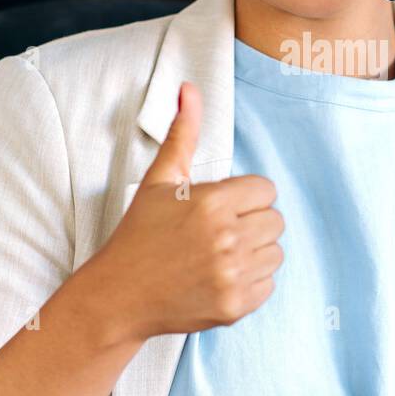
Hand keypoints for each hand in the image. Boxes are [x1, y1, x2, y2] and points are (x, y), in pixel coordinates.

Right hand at [78, 81, 284, 344]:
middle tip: (220, 231)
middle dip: (252, 222)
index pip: (266, 189)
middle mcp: (227, 238)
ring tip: (221, 254)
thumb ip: (182, 134)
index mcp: (213, 202)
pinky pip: (268, 284)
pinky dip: (251, 282)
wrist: (119, 296)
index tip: (222, 207)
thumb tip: (189, 89)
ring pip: (275, 252)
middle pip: (275, 220)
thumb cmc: (139, 234)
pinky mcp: (235, 306)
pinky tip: (220, 277)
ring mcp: (232, 274)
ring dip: (254, 252)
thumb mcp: (159, 180)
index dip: (246, 196)